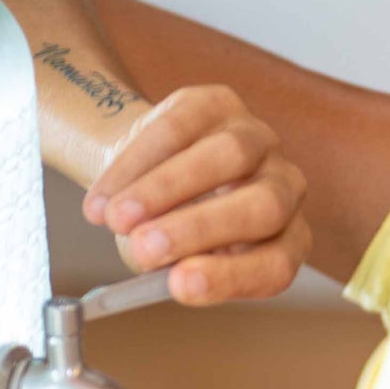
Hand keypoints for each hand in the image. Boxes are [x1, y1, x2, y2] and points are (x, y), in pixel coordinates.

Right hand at [84, 85, 309, 305]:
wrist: (151, 174)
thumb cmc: (169, 230)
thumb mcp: (172, 263)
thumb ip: (167, 267)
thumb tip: (147, 257)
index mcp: (285, 240)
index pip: (275, 264)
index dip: (230, 277)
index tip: (178, 286)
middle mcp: (285, 188)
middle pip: (261, 207)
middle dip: (198, 228)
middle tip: (142, 248)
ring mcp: (258, 140)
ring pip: (227, 157)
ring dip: (163, 189)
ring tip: (114, 219)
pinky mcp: (219, 103)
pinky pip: (180, 128)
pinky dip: (135, 163)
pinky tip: (104, 194)